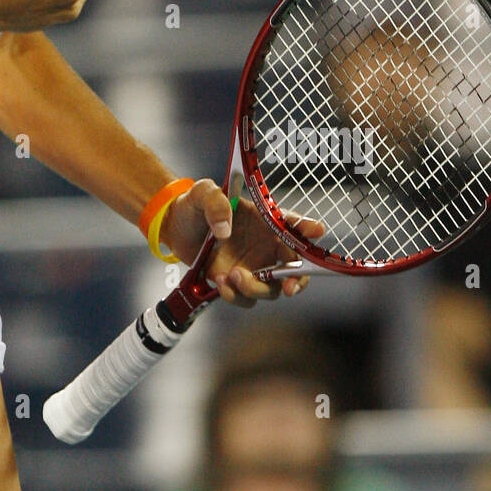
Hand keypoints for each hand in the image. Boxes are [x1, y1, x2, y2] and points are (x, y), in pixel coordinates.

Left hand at [160, 179, 325, 306]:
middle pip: (294, 268)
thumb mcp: (203, 193)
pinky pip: (245, 298)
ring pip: (270, 289)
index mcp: (265, 221)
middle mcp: (265, 246)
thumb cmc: (195, 204)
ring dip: (256, 288)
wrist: (174, 225)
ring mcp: (252, 267)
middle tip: (289, 288)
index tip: (316, 231)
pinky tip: (220, 281)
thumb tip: (225, 230)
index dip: (307, 229)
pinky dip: (235, 295)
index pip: (293, 226)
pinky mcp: (235, 282)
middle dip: (298, 280)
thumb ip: (215, 203)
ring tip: (232, 274)